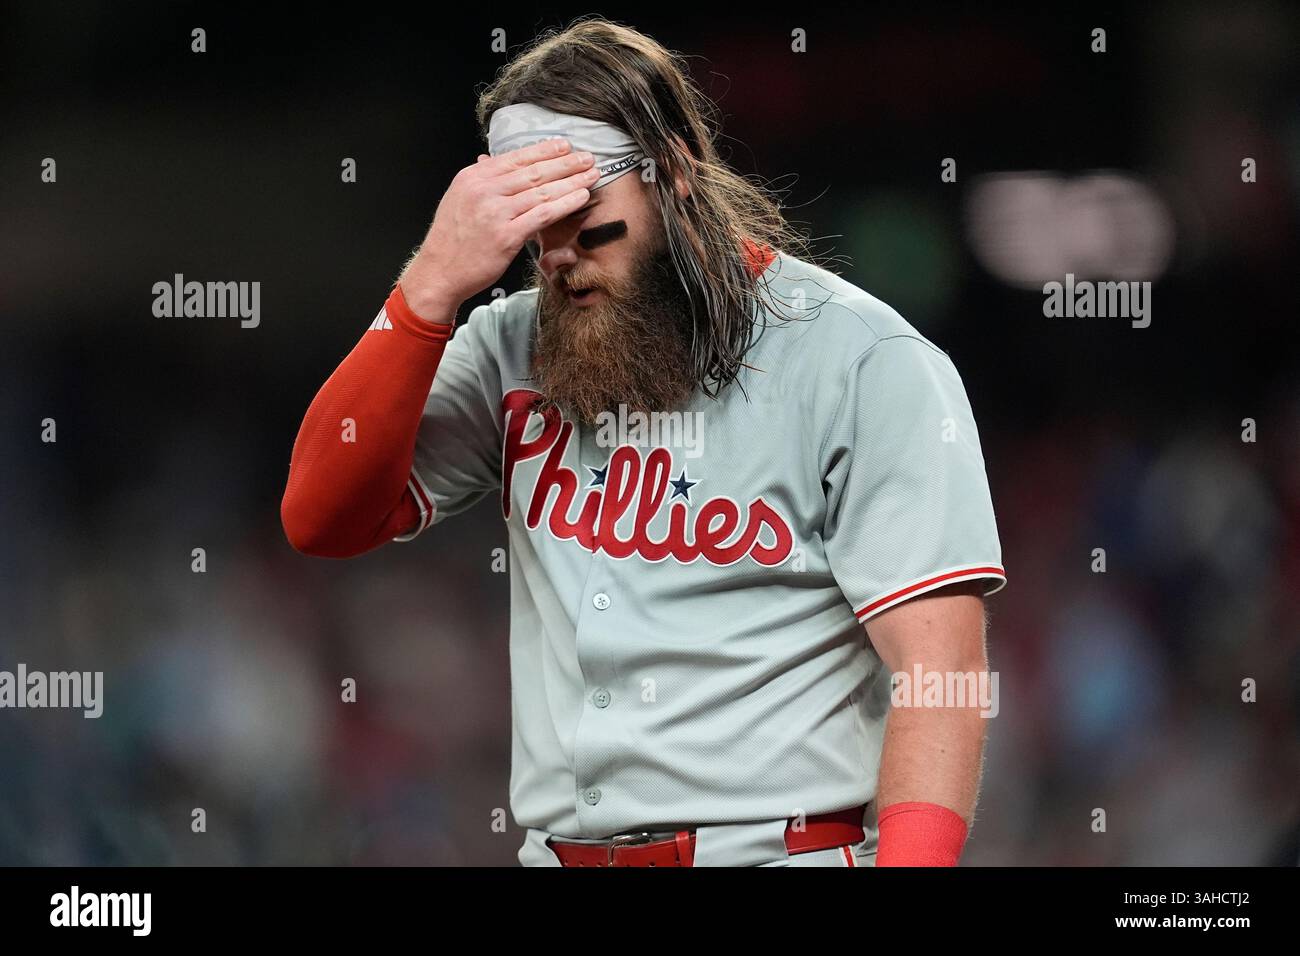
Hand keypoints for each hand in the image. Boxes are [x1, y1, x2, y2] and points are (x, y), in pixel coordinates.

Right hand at [400, 138, 599, 321]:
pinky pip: (542, 215)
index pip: (516, 157)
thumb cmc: (451, 239)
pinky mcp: (506, 235)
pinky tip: (580, 198)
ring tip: (591, 175)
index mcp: (474, 177)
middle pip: (533, 172)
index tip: (565, 145)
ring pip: (542, 191)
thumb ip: (481, 181)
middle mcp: (484, 190)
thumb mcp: (460, 198)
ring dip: (571, 181)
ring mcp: (496, 212)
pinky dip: (564, 204)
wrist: (439, 271)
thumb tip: (492, 160)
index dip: (544, 150)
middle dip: (565, 163)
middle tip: (588, 157)